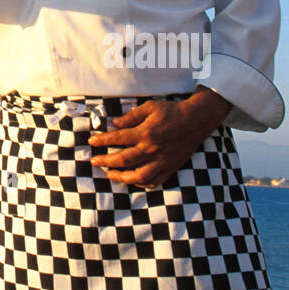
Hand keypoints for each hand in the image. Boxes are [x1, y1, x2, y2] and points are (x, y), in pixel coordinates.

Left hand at [88, 90, 231, 189]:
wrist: (196, 120)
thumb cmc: (172, 111)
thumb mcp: (150, 107)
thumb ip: (131, 116)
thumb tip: (114, 123)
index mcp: (146, 133)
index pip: (118, 139)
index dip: (102, 140)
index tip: (91, 140)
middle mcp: (152, 149)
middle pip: (123, 159)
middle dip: (105, 161)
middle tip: (94, 160)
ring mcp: (161, 161)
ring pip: (137, 176)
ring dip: (120, 177)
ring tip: (109, 174)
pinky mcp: (170, 167)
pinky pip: (154, 181)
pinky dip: (141, 183)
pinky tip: (132, 180)